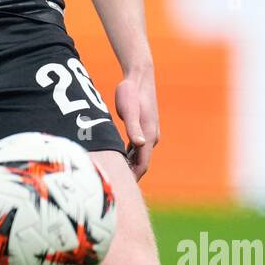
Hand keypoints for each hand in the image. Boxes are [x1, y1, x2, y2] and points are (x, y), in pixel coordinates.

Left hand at [114, 64, 159, 179]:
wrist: (138, 77)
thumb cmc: (131, 93)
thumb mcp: (129, 111)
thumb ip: (134, 128)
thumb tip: (140, 145)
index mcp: (149, 136)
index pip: (143, 165)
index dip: (133, 178)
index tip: (120, 187)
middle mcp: (151, 137)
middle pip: (141, 163)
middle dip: (130, 175)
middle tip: (112, 184)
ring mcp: (148, 133)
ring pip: (139, 156)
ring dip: (129, 166)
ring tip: (114, 175)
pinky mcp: (142, 128)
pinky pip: (136, 148)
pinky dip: (128, 156)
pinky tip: (116, 158)